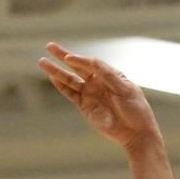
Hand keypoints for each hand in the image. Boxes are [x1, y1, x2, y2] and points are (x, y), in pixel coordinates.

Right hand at [40, 42, 156, 148]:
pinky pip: (71, 94)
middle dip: (63, 56)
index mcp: (110, 75)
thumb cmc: (136, 109)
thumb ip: (108, 75)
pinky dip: (61, 86)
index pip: (92, 63)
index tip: (69, 57)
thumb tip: (90, 61)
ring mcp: (90, 94)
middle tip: (49, 46)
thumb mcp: (125, 89)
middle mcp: (98, 82)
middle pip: (77, 66)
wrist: (136, 132)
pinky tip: (52, 77)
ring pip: (70, 79)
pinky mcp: (85, 107)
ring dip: (56, 71)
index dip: (80, 59)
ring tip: (42, 61)